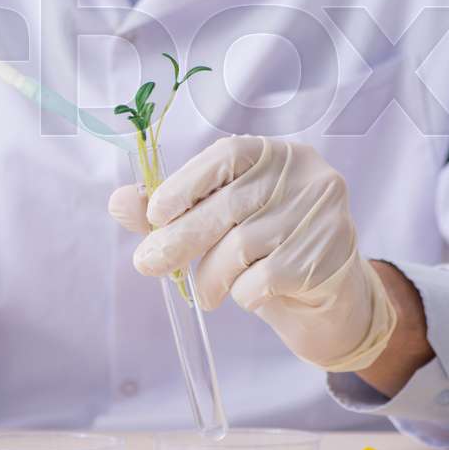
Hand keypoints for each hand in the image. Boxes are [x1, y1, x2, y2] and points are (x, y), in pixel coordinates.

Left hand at [107, 136, 397, 372]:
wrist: (328, 294)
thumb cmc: (265, 247)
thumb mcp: (218, 222)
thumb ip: (171, 210)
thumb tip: (117, 203)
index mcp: (276, 154)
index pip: (226, 157)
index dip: (184, 184)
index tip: (154, 215)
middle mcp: (306, 176)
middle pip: (228, 206)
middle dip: (179, 240)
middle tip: (147, 264)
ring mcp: (323, 215)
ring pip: (242, 247)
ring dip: (210, 277)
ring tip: (204, 292)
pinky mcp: (331, 256)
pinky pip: (265, 279)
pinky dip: (243, 294)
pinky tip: (246, 295)